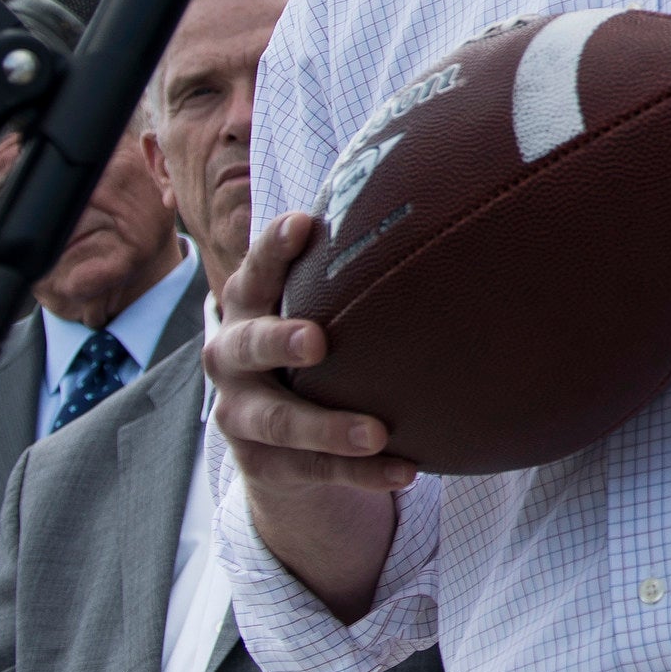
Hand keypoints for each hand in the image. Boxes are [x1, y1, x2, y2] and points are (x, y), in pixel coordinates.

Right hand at [207, 211, 413, 619]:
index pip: (255, 271)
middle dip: (278, 341)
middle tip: (318, 340)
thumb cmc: (311, 340)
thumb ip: (351, 265)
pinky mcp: (263, 464)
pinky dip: (362, 474)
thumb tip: (439, 197)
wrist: (272, 437)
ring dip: (329, 427)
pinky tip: (406, 470)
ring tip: (377, 431)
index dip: (274, 247)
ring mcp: (240, 415)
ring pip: (279, 423)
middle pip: (246, 347)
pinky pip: (314, 471)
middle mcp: (231, 358)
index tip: (307, 223)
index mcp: (247, 306)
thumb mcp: (314, 304)